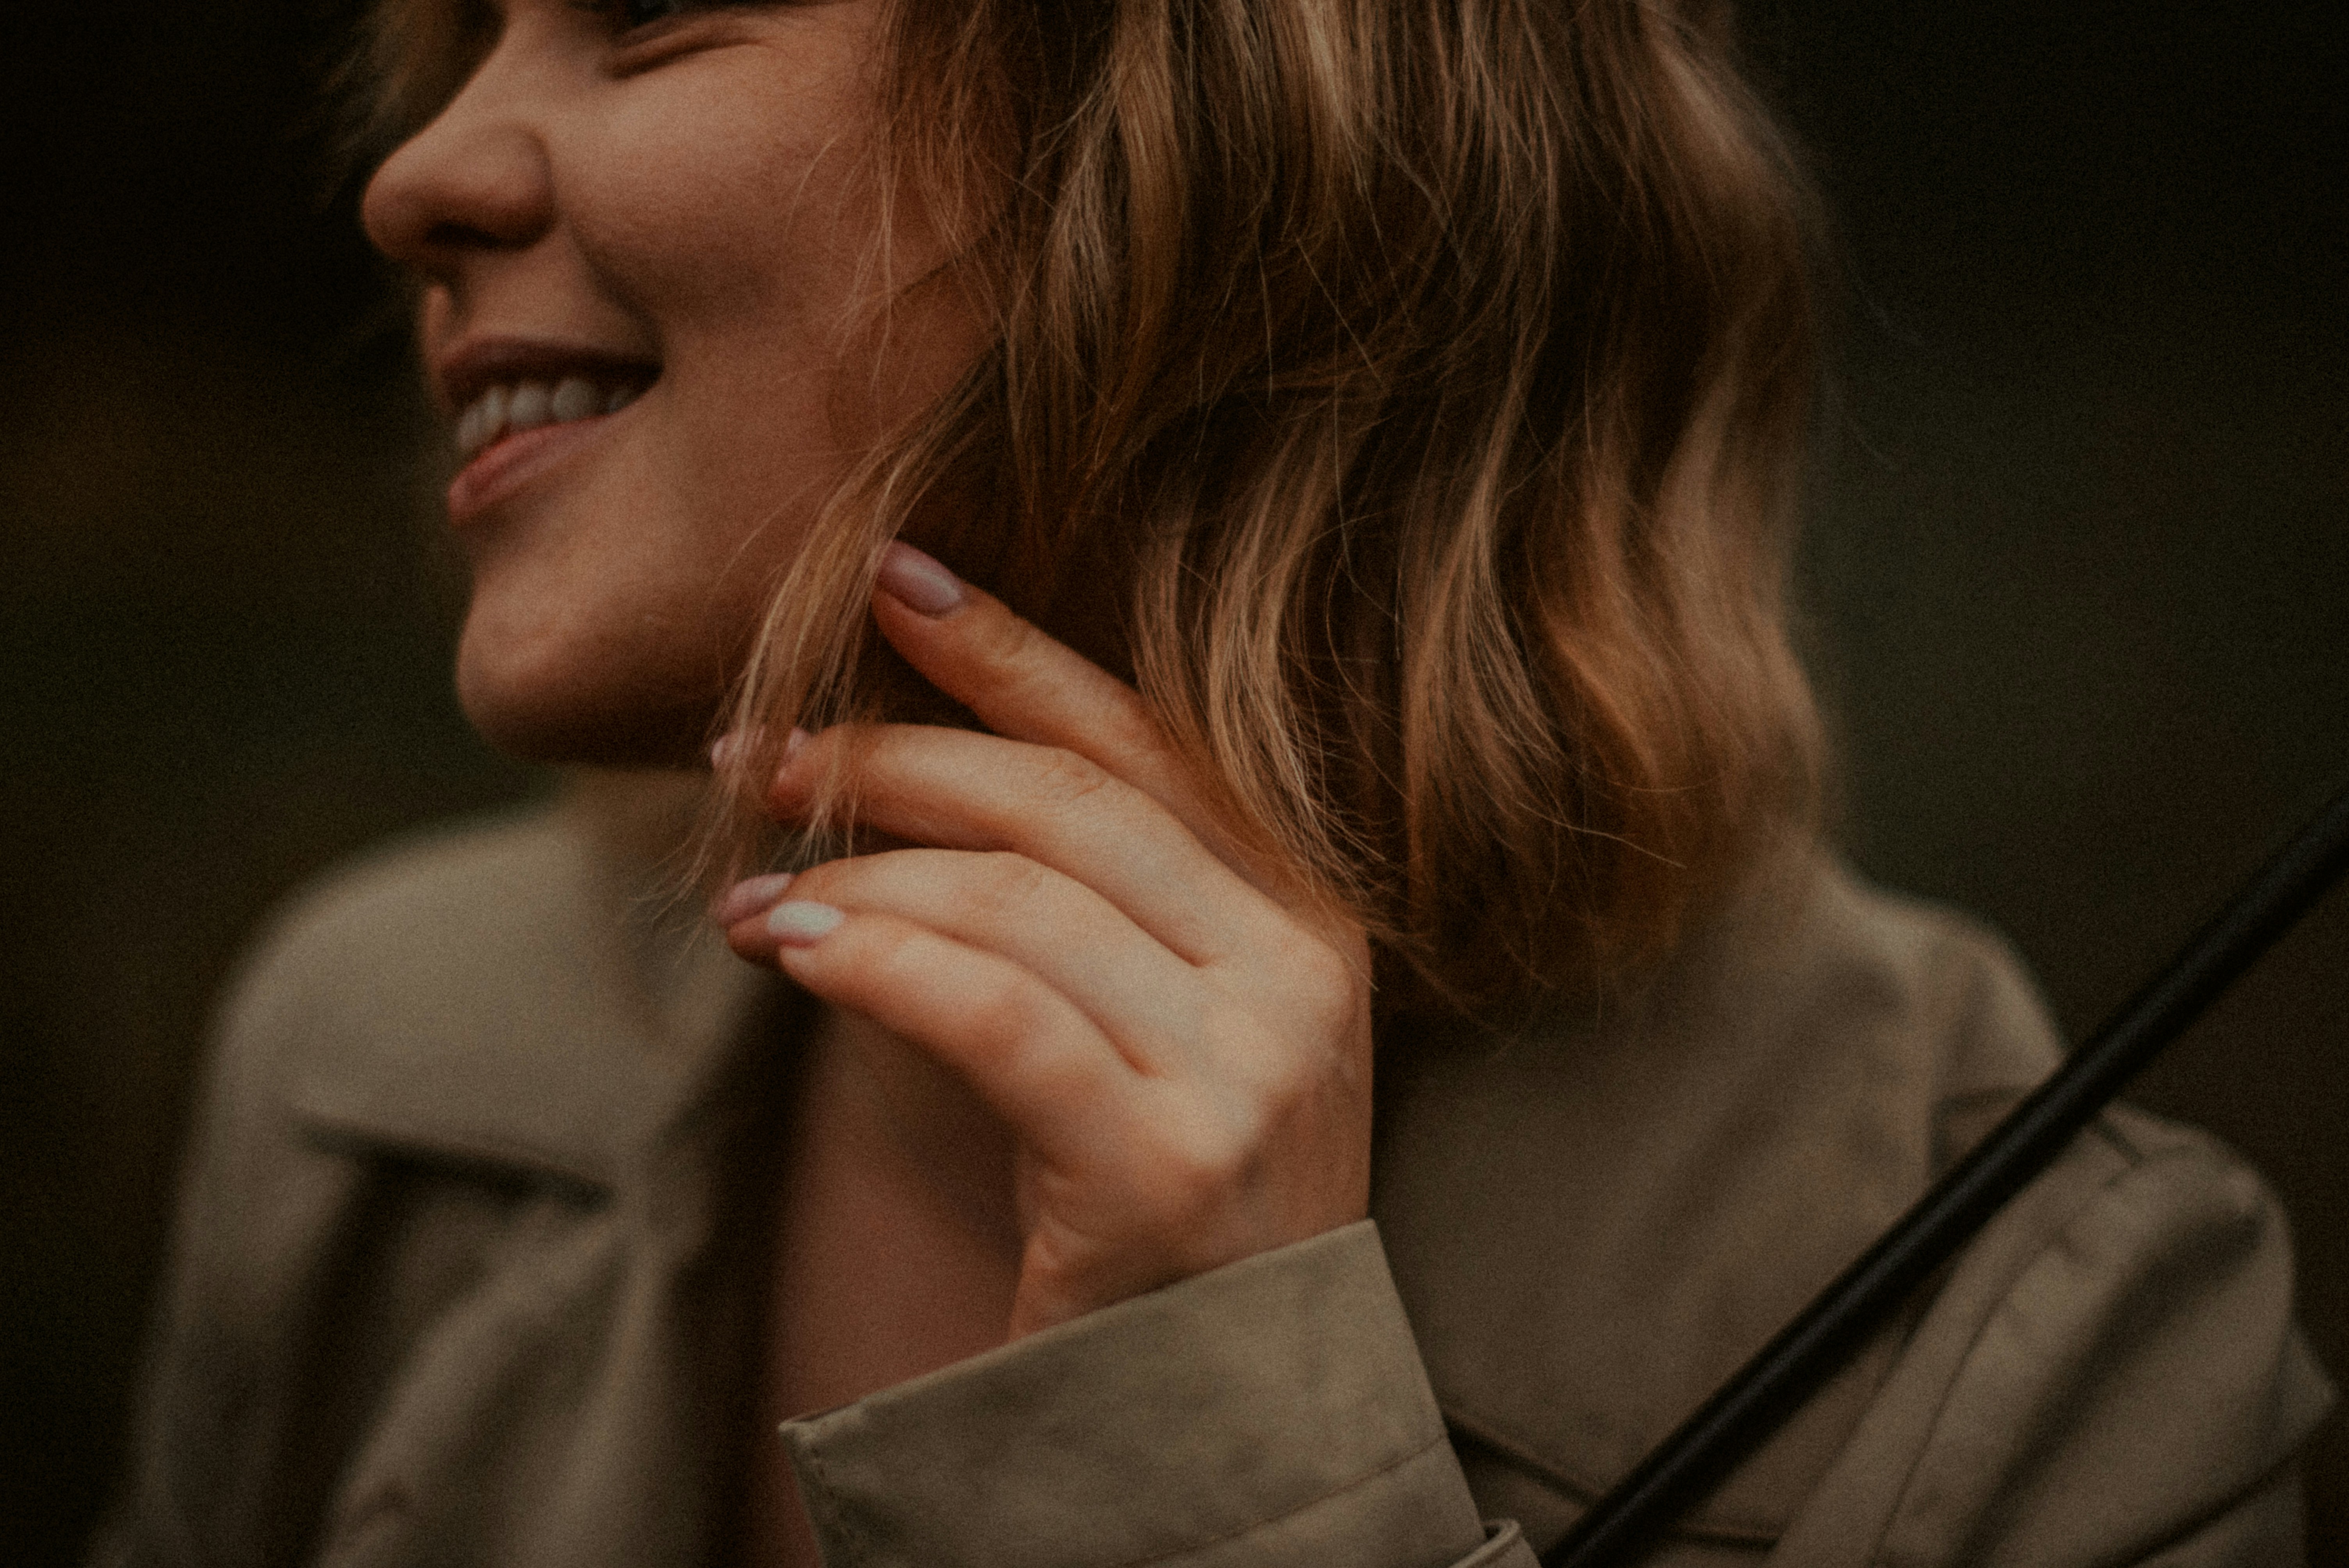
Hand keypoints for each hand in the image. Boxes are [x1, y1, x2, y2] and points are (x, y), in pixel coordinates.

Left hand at [716, 543, 1373, 1335]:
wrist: (1226, 1412)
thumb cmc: (1167, 1196)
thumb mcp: (1171, 1020)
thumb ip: (1096, 896)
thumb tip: (914, 758)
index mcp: (1311, 915)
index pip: (1145, 740)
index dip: (1014, 648)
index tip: (894, 579)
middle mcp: (1301, 973)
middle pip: (1065, 804)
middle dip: (891, 755)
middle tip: (755, 751)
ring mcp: (1247, 1068)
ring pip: (1013, 900)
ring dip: (853, 873)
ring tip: (752, 892)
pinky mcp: (1164, 1164)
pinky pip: (991, 1013)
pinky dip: (873, 963)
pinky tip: (790, 949)